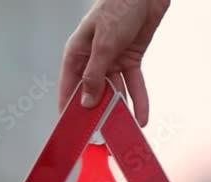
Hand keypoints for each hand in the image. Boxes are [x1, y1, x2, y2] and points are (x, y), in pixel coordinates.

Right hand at [58, 0, 169, 126]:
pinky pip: (134, 84)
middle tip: (101, 138)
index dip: (69, 110)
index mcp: (76, 54)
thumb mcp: (103, 43)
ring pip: (115, 92)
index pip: (69, 88)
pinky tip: (142, 117)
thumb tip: (86, 102)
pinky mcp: (131, 59)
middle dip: (97, 114)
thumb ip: (95, 74)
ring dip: (120, 110)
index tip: (72, 131)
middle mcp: (92, 60)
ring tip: (122, 132)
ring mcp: (112, 61)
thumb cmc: (117, 6)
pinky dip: (139, 99)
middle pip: (92, 93)